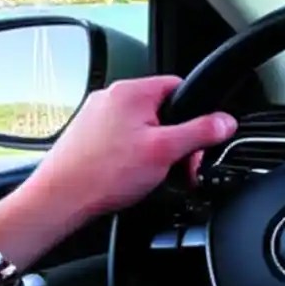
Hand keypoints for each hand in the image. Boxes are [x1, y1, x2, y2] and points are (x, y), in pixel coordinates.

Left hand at [23, 75, 236, 222]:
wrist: (59, 199)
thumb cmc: (102, 174)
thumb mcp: (165, 151)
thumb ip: (200, 132)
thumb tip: (225, 121)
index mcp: (130, 91)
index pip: (179, 86)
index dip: (196, 113)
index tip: (199, 137)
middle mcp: (110, 97)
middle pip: (162, 109)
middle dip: (175, 138)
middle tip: (176, 164)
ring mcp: (95, 116)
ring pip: (142, 126)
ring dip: (154, 148)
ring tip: (150, 173)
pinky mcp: (87, 135)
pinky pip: (122, 138)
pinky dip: (132, 155)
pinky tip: (129, 175)